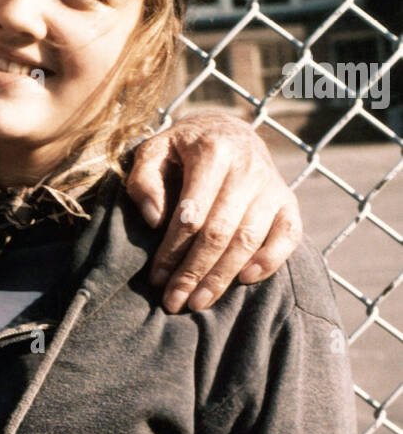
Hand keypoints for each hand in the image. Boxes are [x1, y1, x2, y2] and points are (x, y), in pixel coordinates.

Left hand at [125, 112, 302, 313]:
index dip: (172, 250)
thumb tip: (153, 220)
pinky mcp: (288, 201)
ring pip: (249, 239)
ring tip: (198, 302)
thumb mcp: (154, 150)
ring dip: (223, 277)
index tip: (156, 278)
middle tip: (174, 302)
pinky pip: (288, 236)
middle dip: (194, 272)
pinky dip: (270, 261)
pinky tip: (245, 280)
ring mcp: (272, 185)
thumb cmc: (182, 149)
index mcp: (212, 151)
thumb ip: (144, 180)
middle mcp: (247, 167)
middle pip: (220, 231)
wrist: (227, 131)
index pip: (191, 213)